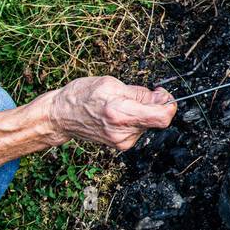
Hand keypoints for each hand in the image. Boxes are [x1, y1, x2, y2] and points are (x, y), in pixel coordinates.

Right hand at [44, 76, 175, 150]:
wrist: (60, 116)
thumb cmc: (80, 96)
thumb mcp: (111, 84)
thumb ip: (141, 94)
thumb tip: (163, 98)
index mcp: (120, 113)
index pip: (161, 118)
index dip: (169, 105)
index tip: (163, 95)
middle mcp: (123, 132)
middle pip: (156, 119)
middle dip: (153, 105)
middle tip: (135, 95)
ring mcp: (122, 141)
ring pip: (147, 123)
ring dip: (142, 112)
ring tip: (120, 104)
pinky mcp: (121, 145)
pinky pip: (139, 129)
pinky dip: (134, 119)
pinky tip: (118, 114)